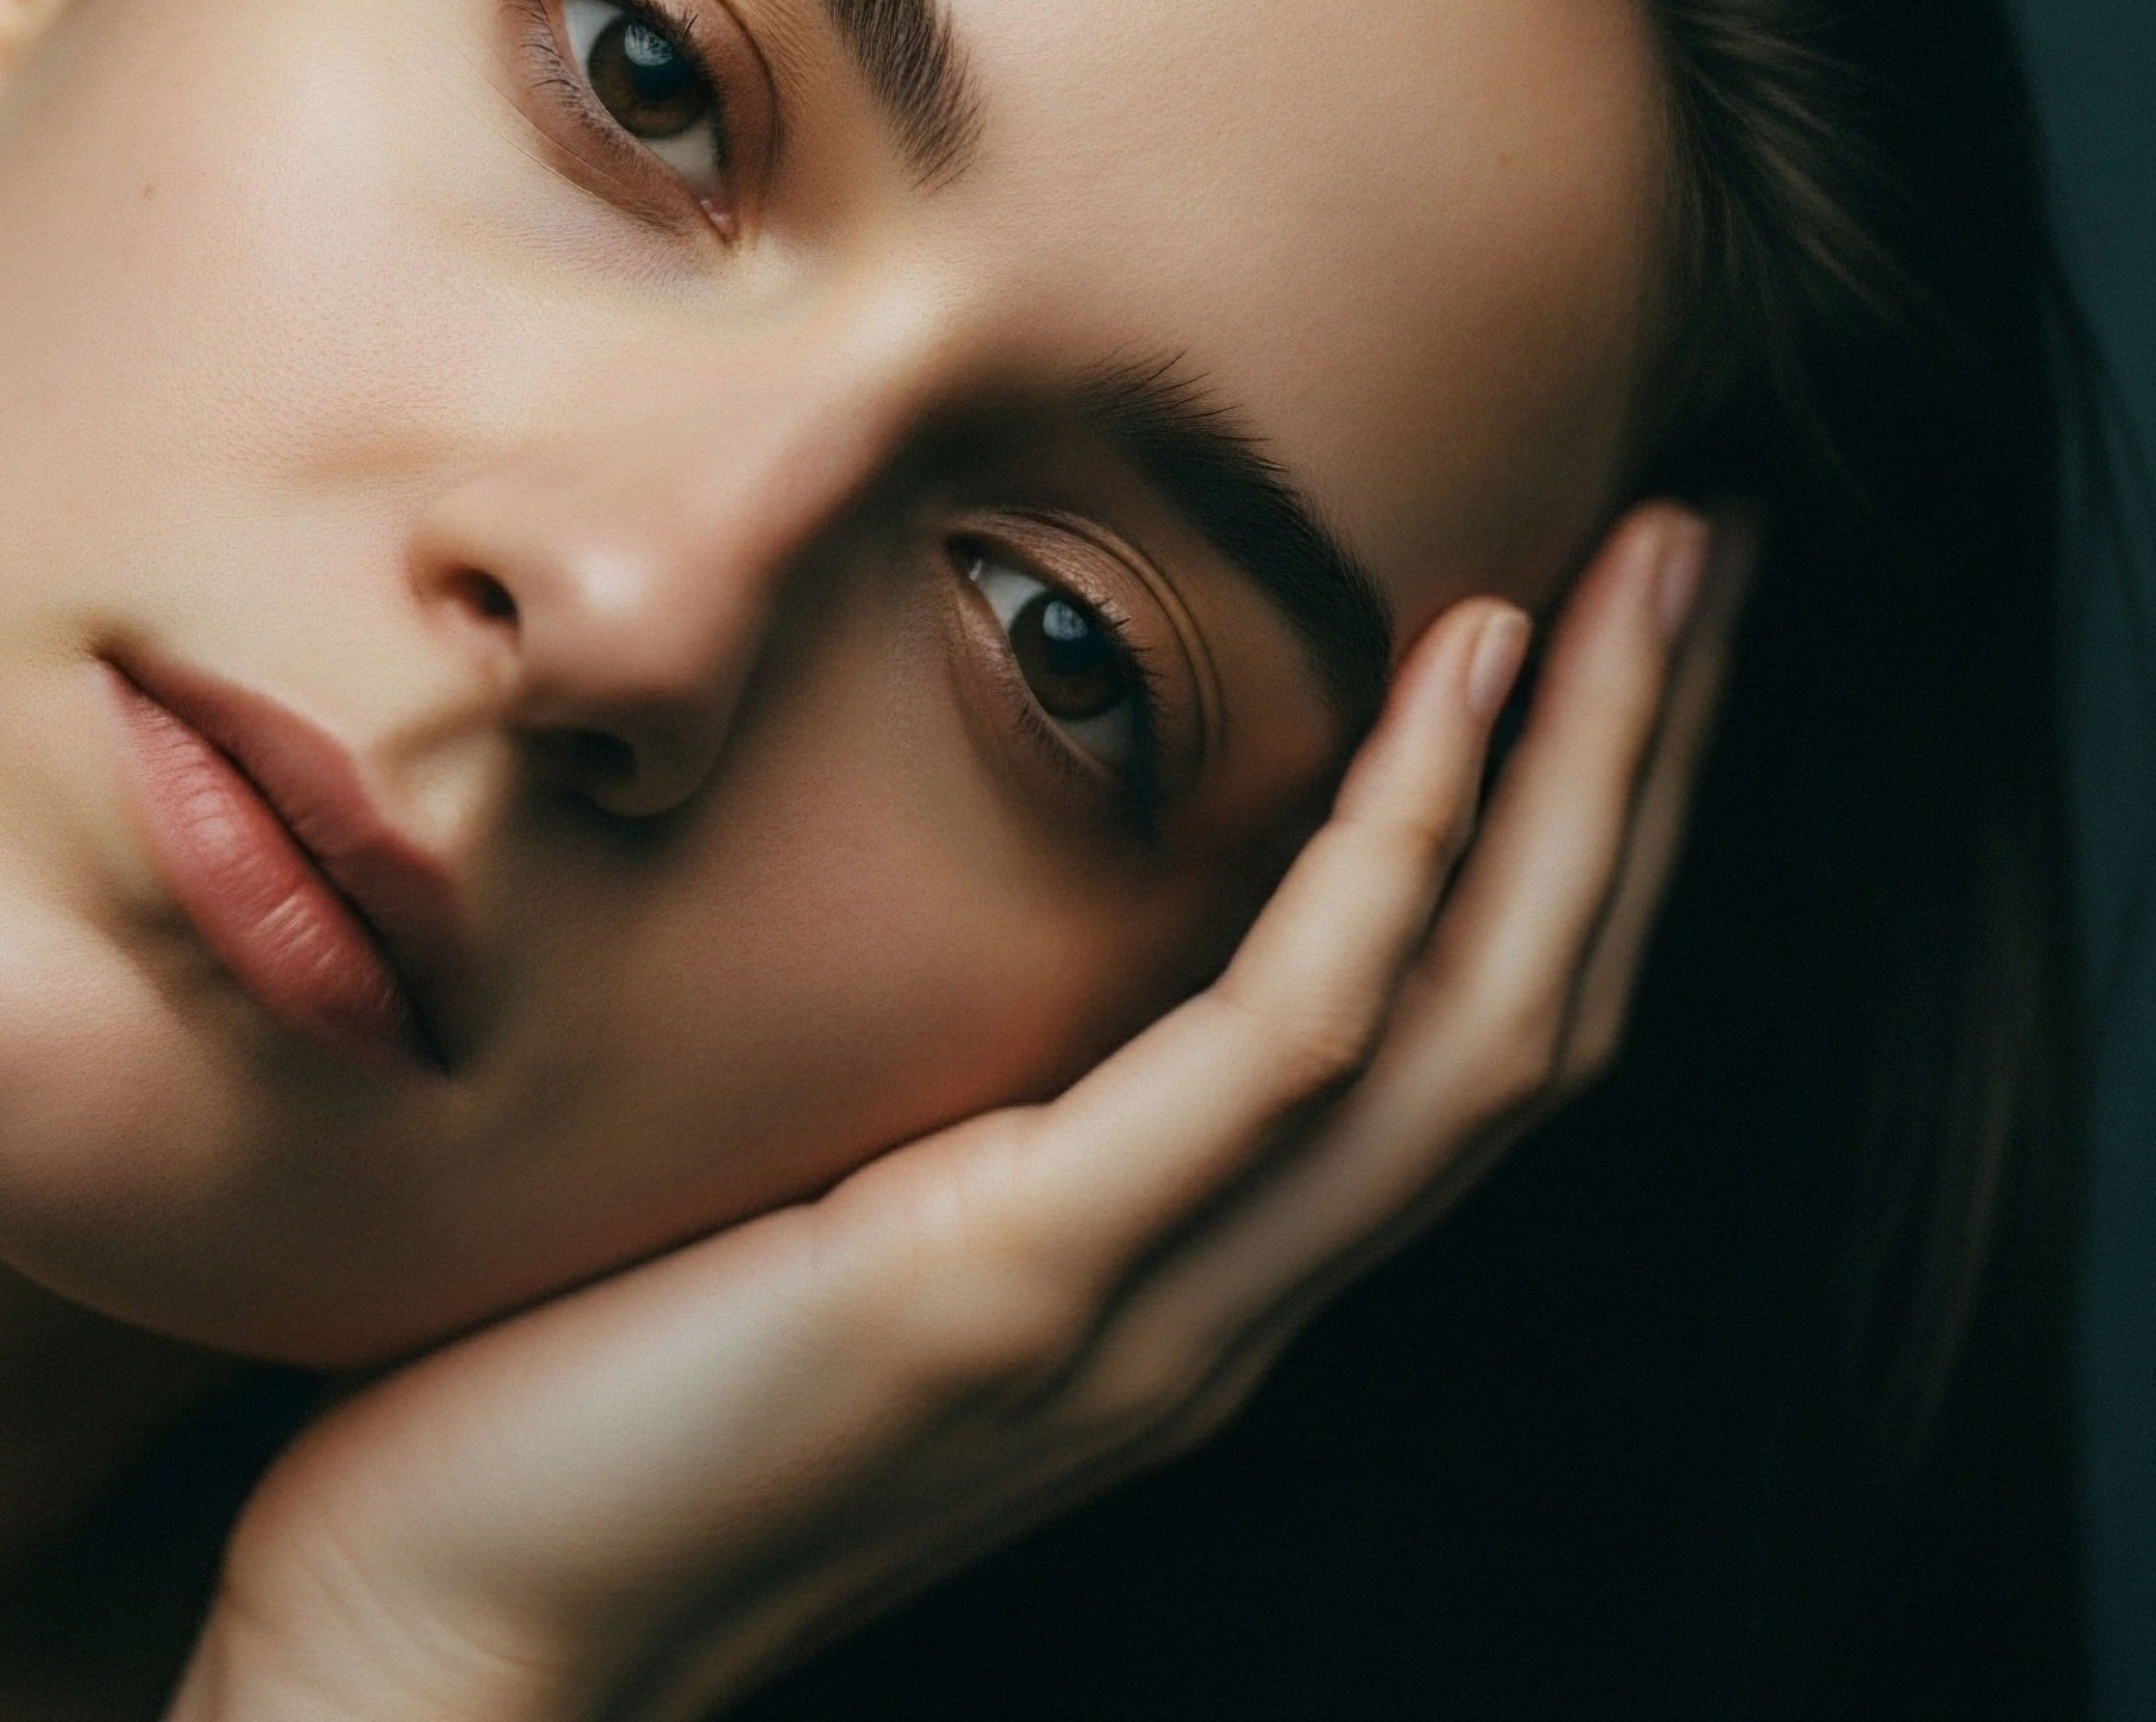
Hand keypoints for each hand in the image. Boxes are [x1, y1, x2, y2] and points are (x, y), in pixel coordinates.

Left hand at [168, 503, 1749, 1721]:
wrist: (448, 1645)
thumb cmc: (577, 1421)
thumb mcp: (807, 1229)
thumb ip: (932, 1130)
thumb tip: (943, 948)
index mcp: (1169, 1297)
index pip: (1442, 1056)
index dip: (1556, 849)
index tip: (1595, 633)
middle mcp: (1210, 1318)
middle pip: (1523, 1021)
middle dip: (1637, 778)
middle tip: (1708, 544)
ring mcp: (1140, 1315)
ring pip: (1470, 1024)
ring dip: (1590, 779)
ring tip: (1657, 562)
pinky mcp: (1023, 1287)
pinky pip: (1283, 1049)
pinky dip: (1396, 855)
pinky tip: (1454, 683)